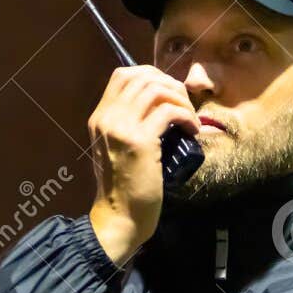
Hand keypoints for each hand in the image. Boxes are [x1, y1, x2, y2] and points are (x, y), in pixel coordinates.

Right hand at [86, 65, 199, 265]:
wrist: (120, 217)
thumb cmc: (125, 188)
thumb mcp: (118, 149)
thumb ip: (127, 125)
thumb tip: (157, 105)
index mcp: (100, 117)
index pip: (123, 75)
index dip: (151, 75)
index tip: (169, 93)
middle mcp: (107, 118)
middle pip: (141, 77)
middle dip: (170, 84)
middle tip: (184, 104)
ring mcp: (121, 128)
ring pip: (156, 89)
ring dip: (180, 99)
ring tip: (190, 118)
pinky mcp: (139, 142)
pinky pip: (168, 111)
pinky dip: (186, 115)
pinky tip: (192, 130)